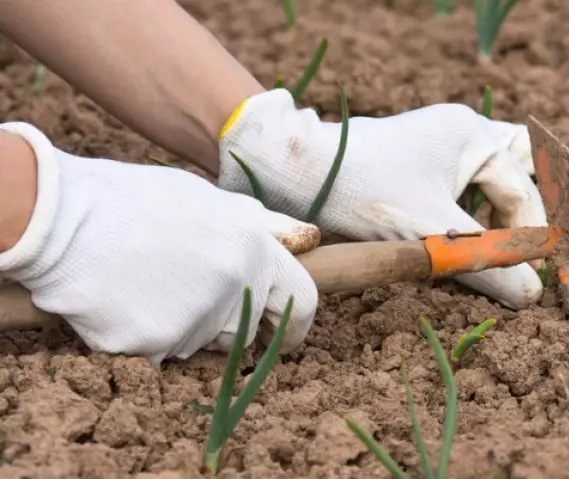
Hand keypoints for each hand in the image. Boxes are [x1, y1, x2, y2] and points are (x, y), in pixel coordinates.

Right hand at [0, 122, 317, 364]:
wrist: (62, 217)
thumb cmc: (137, 201)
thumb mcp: (208, 199)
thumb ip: (262, 226)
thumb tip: (308, 239)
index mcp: (254, 248)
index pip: (303, 300)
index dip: (299, 323)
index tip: (290, 335)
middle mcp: (234, 287)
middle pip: (247, 330)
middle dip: (228, 322)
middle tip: (186, 294)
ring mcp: (195, 319)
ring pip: (204, 343)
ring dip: (186, 326)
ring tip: (148, 285)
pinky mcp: (155, 345)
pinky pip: (162, 353)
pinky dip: (146, 337)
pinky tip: (123, 302)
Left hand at [217, 90, 568, 309]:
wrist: (298, 174)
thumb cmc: (363, 193)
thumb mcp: (430, 233)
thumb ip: (485, 263)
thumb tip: (533, 296)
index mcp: (472, 136)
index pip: (523, 191)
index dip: (539, 236)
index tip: (548, 274)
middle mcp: (462, 133)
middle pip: (528, 161)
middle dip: (551, 201)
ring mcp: (441, 146)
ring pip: (499, 172)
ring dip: (519, 206)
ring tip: (537, 241)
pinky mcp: (421, 166)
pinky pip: (469, 184)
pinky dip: (486, 210)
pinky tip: (486, 238)